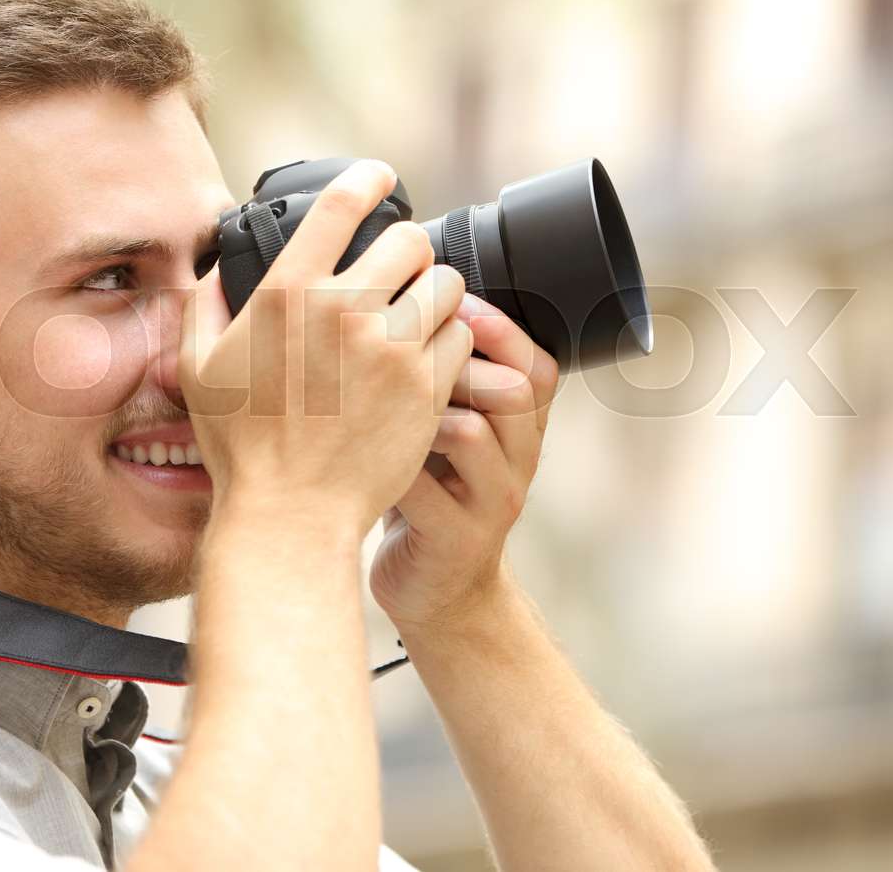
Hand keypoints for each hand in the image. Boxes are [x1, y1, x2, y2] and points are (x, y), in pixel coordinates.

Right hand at [180, 160, 471, 542]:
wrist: (291, 513)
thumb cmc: (242, 446)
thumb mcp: (197, 367)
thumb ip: (205, 303)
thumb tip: (221, 266)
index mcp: (287, 294)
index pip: (342, 205)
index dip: (369, 180)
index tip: (381, 179)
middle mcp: (343, 310)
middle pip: (410, 241)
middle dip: (408, 251)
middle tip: (400, 272)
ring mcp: (391, 349)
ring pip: (445, 286)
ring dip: (434, 294)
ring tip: (419, 314)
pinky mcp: (427, 387)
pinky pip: (460, 337)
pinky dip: (450, 341)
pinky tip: (429, 357)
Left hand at [369, 293, 559, 630]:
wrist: (438, 592)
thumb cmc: (430, 495)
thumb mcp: (447, 436)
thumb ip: (441, 383)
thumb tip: (401, 300)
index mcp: (521, 429)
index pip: (538, 365)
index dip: (499, 327)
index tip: (449, 299)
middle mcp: (519, 463)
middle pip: (518, 390)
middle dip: (459, 356)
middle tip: (406, 340)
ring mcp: (493, 505)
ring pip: (475, 435)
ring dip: (421, 405)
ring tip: (378, 394)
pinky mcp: (457, 540)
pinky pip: (427, 490)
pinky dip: (388, 461)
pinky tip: (354, 449)